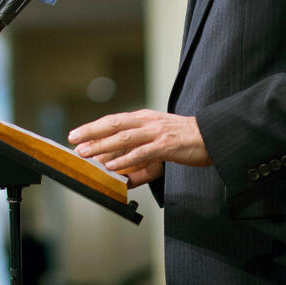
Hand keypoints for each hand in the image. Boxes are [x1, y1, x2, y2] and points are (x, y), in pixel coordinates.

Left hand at [67, 110, 209, 186]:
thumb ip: (138, 149)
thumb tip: (120, 166)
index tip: (76, 133)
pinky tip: (112, 165)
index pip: (113, 120)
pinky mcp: (166, 145)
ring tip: (85, 153)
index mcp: (144, 118)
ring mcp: (156, 132)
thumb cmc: (185, 139)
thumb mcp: (158, 138)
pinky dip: (124, 159)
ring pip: (123, 138)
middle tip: (73, 140)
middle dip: (90, 132)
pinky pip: (141, 153)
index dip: (93, 126)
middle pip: (113, 124)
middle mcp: (147, 121)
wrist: (212, 136)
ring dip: (102, 146)